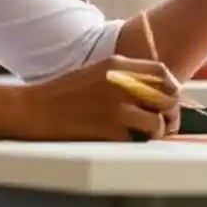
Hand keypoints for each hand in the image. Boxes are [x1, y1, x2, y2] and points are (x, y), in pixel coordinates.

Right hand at [19, 56, 181, 141]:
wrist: (34, 109)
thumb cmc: (63, 93)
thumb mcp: (96, 71)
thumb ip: (123, 75)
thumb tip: (152, 89)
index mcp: (117, 65)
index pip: (161, 72)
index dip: (171, 87)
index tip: (169, 98)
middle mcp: (121, 84)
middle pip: (166, 97)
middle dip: (171, 112)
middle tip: (166, 122)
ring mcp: (116, 108)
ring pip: (158, 121)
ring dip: (159, 130)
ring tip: (150, 134)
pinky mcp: (110, 131)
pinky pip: (140, 139)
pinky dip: (140, 142)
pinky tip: (130, 140)